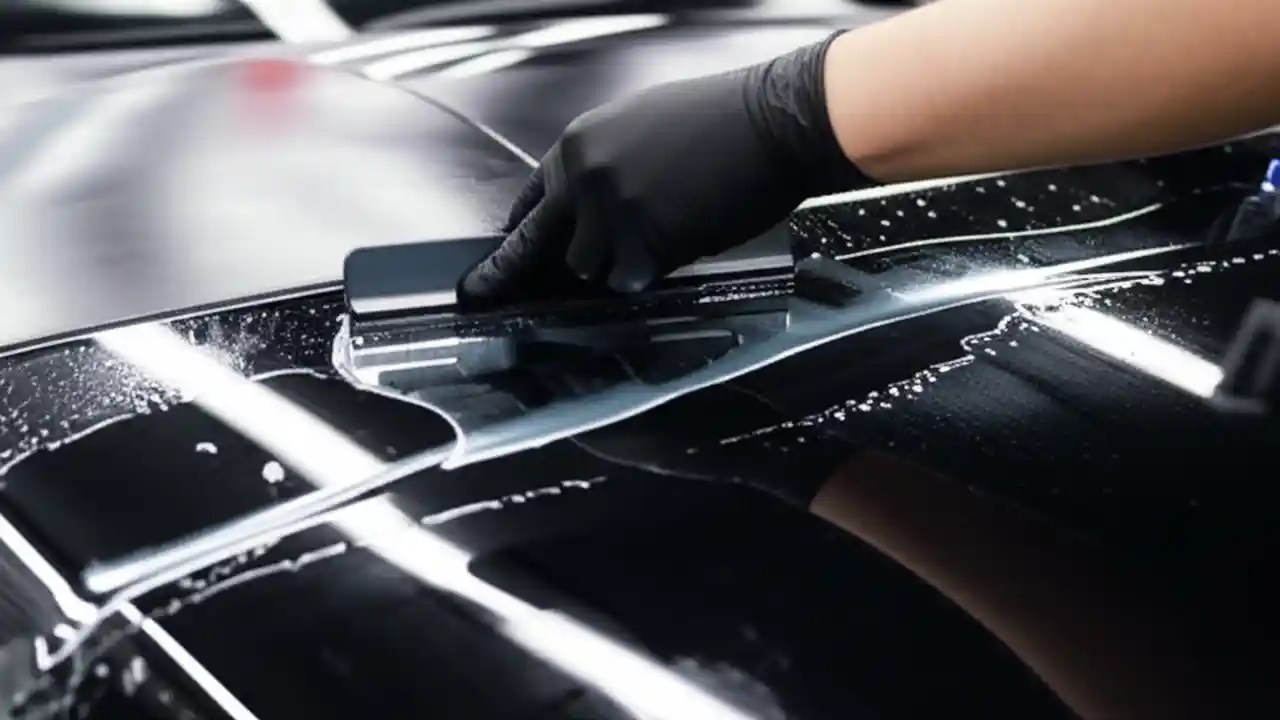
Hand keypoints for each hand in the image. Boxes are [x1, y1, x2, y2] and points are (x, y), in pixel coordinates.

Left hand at [458, 33, 867, 308]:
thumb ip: (602, 164)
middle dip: (508, 272)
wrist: (771, 121)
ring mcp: (611, 213)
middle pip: (538, 242)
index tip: (503, 255)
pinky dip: (650, 271)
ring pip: (589, 267)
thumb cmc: (719, 119)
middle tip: (481, 293)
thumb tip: (587, 202)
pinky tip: (680, 239)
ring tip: (661, 230)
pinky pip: (631, 278)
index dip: (521, 231)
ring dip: (615, 264)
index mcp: (578, 144)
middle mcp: (583, 178)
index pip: (531, 200)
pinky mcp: (645, 244)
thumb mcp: (638, 124)